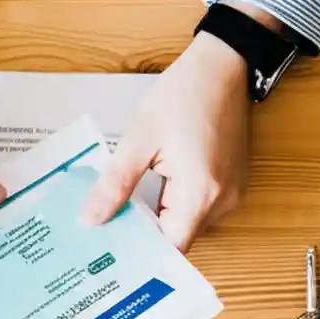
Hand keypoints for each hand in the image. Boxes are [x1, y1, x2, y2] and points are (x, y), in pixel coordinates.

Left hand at [81, 30, 251, 252]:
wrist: (224, 64)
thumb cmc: (184, 94)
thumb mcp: (140, 139)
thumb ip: (115, 184)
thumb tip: (90, 220)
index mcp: (201, 193)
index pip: (171, 248)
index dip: (141, 254)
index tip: (110, 253)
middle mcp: (222, 201)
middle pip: (178, 238)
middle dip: (143, 236)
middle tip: (104, 235)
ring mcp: (230, 192)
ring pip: (186, 223)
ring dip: (158, 219)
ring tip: (121, 213)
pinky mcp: (229, 182)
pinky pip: (197, 207)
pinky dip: (173, 205)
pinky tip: (147, 194)